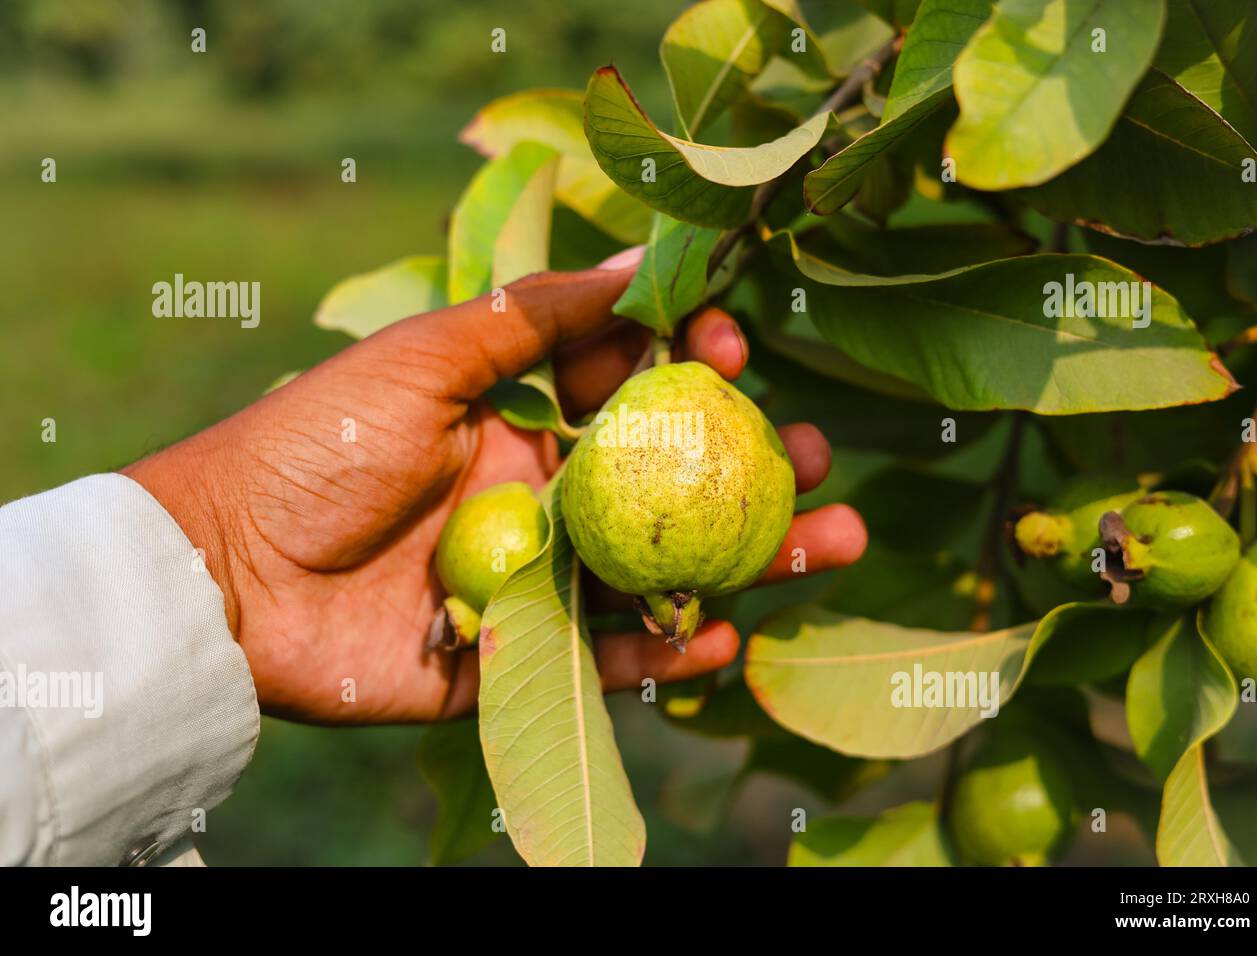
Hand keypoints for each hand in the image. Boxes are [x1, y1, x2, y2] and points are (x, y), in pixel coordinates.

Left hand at [124, 257, 866, 723]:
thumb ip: (528, 318)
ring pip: (661, 574)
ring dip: (748, 562)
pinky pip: (606, 658)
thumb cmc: (316, 446)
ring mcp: (537, 582)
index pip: (634, 393)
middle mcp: (543, 500)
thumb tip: (637, 260)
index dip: (692, 371)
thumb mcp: (422, 358)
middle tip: (818, 458)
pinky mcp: (515, 659)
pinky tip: (724, 637)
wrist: (224, 571)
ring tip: (831, 542)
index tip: (733, 352)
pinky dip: (668, 653)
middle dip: (752, 471)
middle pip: (670, 488)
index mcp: (522, 422)